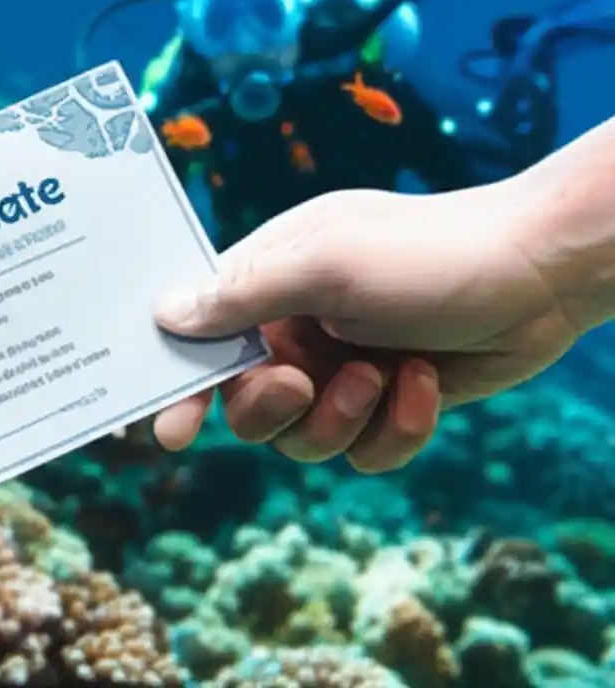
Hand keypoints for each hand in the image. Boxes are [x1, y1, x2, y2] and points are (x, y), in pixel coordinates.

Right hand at [150, 181, 582, 471]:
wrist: (539, 273)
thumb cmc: (430, 252)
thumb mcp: (326, 264)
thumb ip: (242, 294)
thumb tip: (165, 315)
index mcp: (269, 282)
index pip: (200, 338)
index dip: (181, 385)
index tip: (171, 431)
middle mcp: (297, 330)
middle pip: (244, 405)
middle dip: (271, 407)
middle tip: (304, 384)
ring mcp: (342, 370)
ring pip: (302, 440)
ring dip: (341, 419)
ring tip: (383, 376)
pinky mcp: (389, 405)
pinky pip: (362, 453)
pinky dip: (394, 429)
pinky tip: (423, 383)